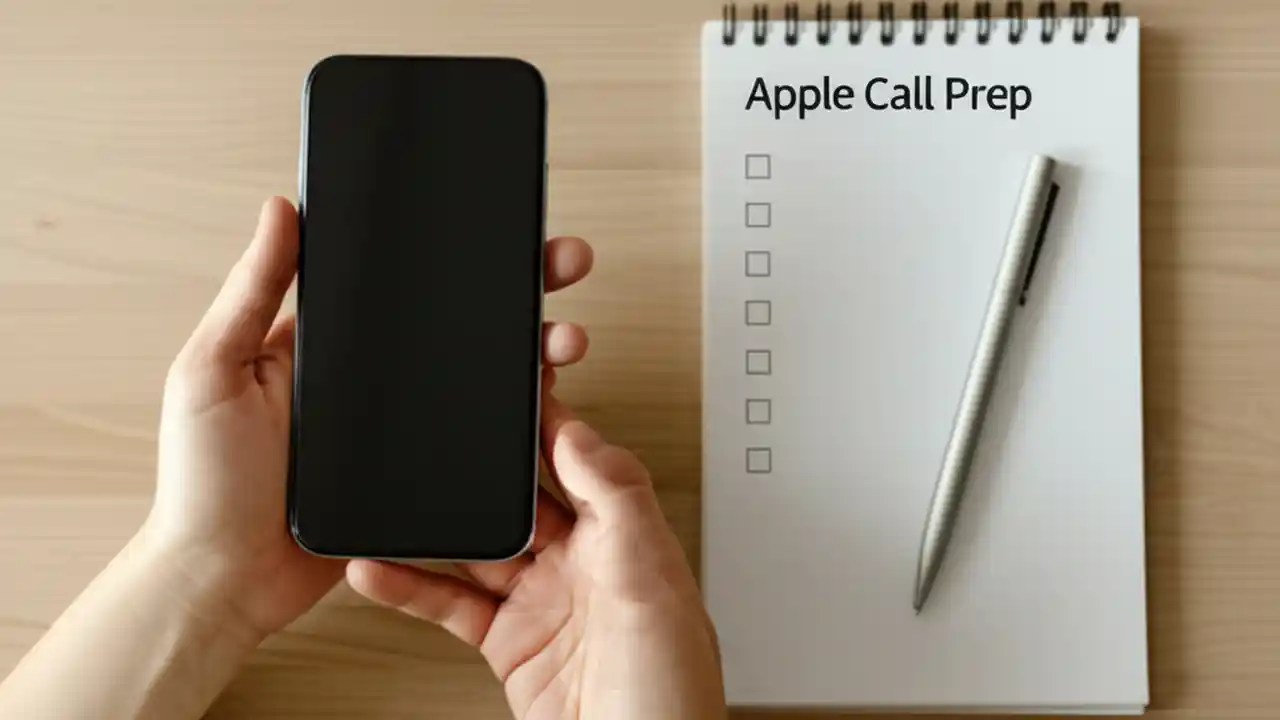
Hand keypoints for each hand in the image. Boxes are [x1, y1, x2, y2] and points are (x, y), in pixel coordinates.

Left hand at [139, 196, 593, 639]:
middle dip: (517, 289)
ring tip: (566, 339)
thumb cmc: (204, 480)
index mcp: (327, 341)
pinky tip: (546, 401)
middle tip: (562, 264)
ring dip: (531, 351)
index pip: (400, 280)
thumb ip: (251, 292)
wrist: (228, 580)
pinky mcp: (419, 472)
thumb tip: (281, 208)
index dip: (450, 248)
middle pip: (457, 320)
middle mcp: (372, 377)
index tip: (496, 220)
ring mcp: (401, 426)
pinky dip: (517, 419)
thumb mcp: (214, 370)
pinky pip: (478, 439)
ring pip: (481, 377)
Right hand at [348, 394, 726, 718]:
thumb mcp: (654, 583)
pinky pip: (452, 604)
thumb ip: (618, 501)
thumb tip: (580, 432)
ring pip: (476, 548)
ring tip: (388, 498)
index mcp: (626, 538)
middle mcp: (583, 565)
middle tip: (436, 432)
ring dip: (433, 526)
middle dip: (481, 467)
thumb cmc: (671, 696)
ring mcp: (543, 603)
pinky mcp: (510, 644)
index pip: (581, 461)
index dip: (547, 421)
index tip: (508, 385)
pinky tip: (379, 570)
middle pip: (521, 496)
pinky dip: (411, 587)